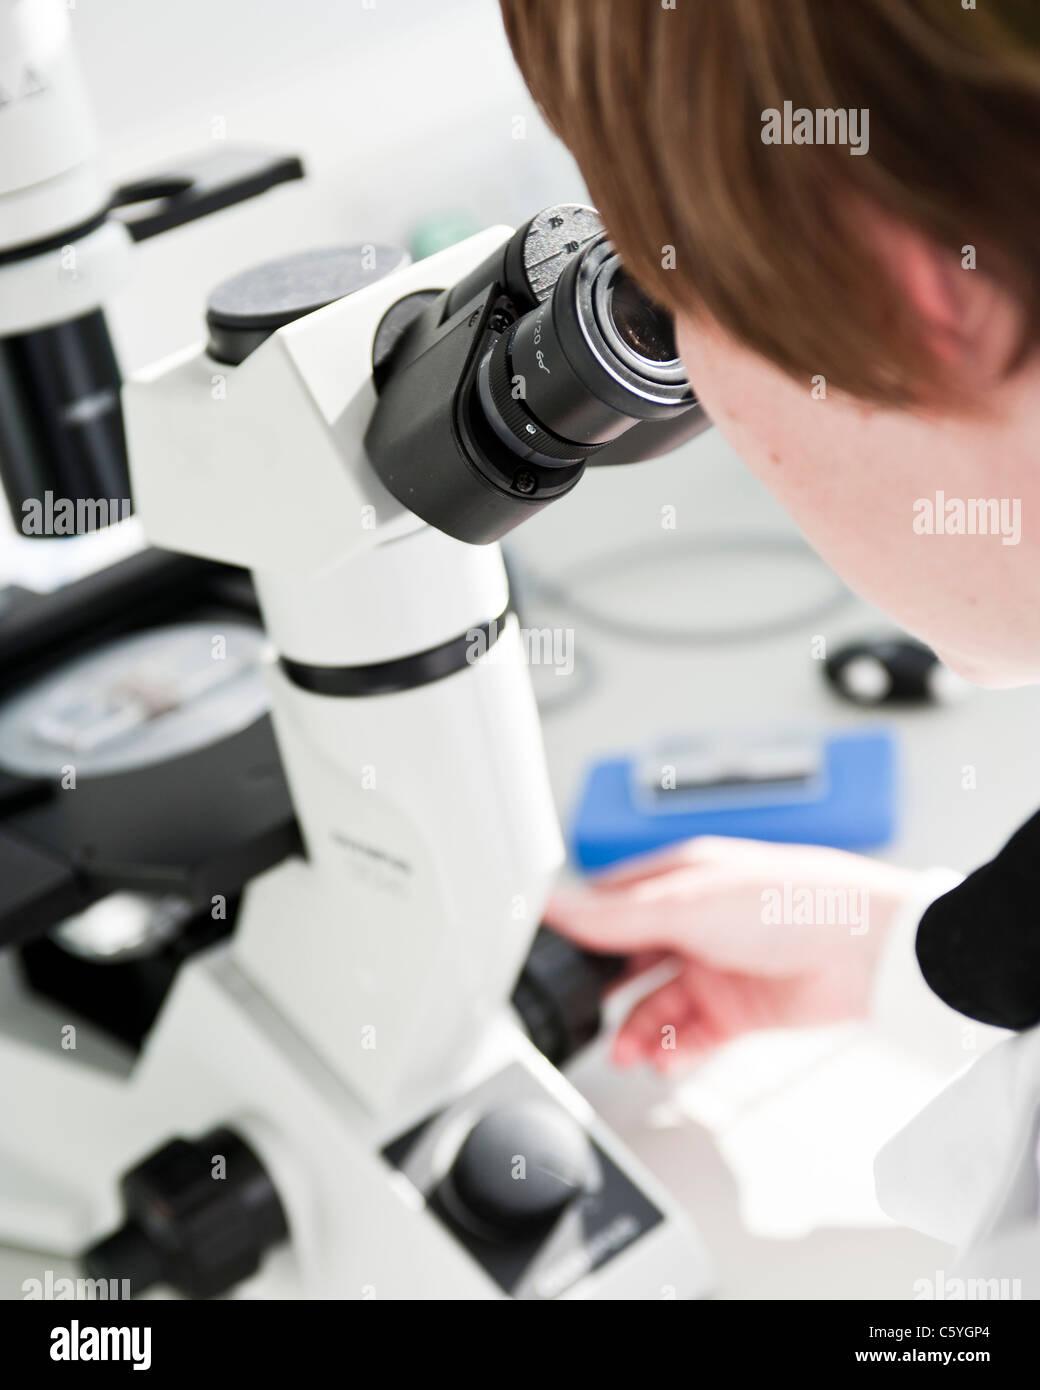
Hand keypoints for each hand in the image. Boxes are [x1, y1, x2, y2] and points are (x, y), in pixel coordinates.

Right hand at [545, 837, 919, 1072]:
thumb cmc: (790, 900)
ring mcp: (714, 968)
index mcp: (676, 880)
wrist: (866, 950)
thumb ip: (614, 916)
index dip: (578, 933)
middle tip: (580, 1015)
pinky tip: (665, 1057)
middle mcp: (691, 923)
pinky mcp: (737, 1012)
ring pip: (654, 1006)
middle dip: (601, 993)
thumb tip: (553, 905)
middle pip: (626, 962)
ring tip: (627, 1050)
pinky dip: (673, 1050)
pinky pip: (690, 1036)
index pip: (608, 905)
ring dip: (635, 1030)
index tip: (545, 961)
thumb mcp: (685, 904)